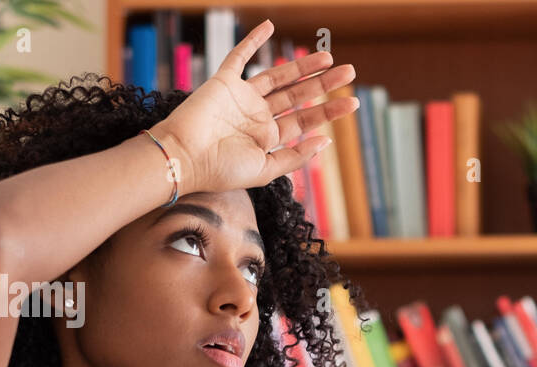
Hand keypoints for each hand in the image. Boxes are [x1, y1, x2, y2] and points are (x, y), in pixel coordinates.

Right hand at [149, 20, 358, 194]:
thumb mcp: (266, 170)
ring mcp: (242, 98)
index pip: (304, 120)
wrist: (184, 157)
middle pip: (297, 96)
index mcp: (268, 138)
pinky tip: (270, 26)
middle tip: (350, 71)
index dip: (329, 111)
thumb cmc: (221, 170)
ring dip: (302, 66)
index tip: (352, 101)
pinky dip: (253, 40)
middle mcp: (257, 116)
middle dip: (323, 84)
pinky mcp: (223, 82)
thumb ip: (295, 156)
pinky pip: (239, 56)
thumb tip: (326, 140)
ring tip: (328, 58)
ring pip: (278, 76)